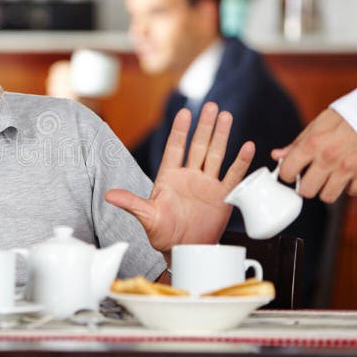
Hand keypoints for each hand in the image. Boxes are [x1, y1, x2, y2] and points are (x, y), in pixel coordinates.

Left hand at [105, 102, 254, 250]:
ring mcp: (207, 184)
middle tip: (211, 106)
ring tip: (226, 116)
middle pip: (197, 146)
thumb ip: (131, 203)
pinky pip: (232, 176)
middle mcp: (189, 176)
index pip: (175, 148)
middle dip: (204, 126)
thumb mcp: (147, 217)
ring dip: (221, 136)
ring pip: (215, 155)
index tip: (184, 112)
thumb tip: (108, 195)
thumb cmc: (162, 234)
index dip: (179, 131)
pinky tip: (247, 147)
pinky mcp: (222, 197)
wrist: (184, 250)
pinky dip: (240, 162)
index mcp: (169, 177)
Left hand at [271, 108, 356, 202]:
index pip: (287, 172)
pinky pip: (351, 193)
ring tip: (331, 177)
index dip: (288, 174)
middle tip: (312, 178)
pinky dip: (350, 186)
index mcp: (312, 144)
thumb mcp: (317, 125)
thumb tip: (277, 156)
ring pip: (327, 197)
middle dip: (307, 186)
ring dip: (328, 189)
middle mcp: (328, 158)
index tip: (292, 173)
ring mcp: (348, 167)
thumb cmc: (345, 119)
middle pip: (306, 191)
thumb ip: (296, 144)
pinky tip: (349, 175)